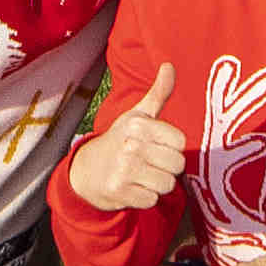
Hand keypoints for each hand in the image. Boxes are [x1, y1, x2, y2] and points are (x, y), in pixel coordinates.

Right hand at [63, 63, 189, 217]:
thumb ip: (158, 93)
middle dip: (167, 167)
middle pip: (177, 165)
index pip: (180, 142)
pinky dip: (145, 197)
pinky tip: (133, 187)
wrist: (86, 171)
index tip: (156, 146)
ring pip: (167, 185)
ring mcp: (124, 169)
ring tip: (141, 175)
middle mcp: (131, 145)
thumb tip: (169, 65)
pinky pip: (153, 200)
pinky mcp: (120, 192)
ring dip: (157, 184)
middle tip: (149, 163)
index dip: (172, 147)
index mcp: (138, 124)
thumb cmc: (119, 140)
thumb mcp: (137, 115)